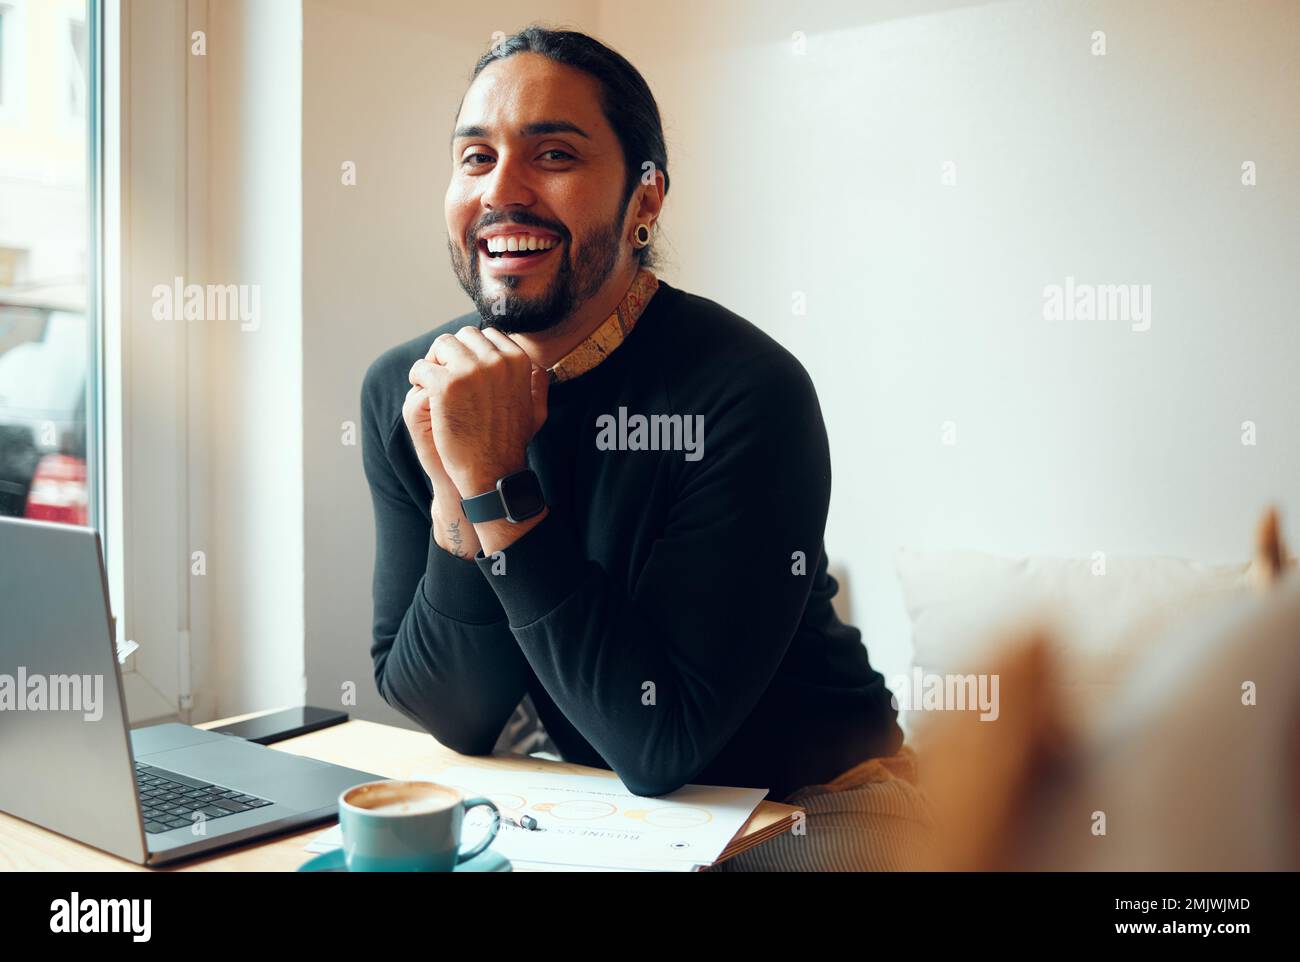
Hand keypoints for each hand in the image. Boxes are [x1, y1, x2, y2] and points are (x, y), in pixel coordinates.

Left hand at [408, 326, 548, 497]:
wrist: (493, 472)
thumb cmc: (512, 444)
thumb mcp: (537, 410)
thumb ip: (538, 384)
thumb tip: (539, 366)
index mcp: (518, 361)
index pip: (488, 335)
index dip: (473, 350)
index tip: (464, 368)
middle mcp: (496, 360)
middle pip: (463, 336)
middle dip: (453, 352)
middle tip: (444, 372)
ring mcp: (470, 370)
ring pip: (442, 345)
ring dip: (434, 360)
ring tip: (429, 380)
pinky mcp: (445, 385)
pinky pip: (423, 366)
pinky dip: (418, 376)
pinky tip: (421, 390)